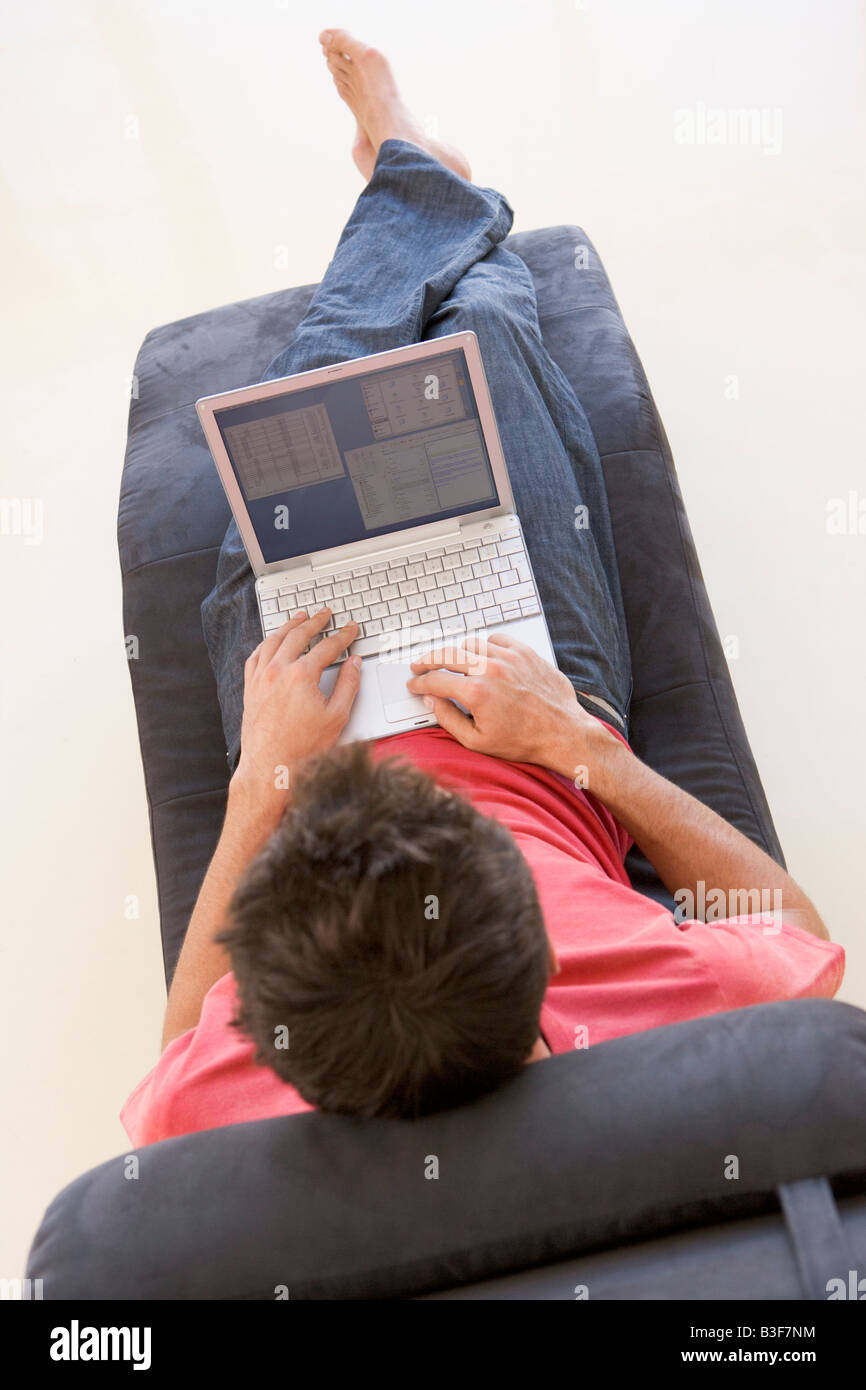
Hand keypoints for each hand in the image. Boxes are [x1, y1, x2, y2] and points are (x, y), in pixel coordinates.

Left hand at [231, 607, 361, 821]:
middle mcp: (278, 671)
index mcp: (301, 675)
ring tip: (298, 618)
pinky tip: (270, 642)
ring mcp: (261, 679)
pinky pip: (255, 657)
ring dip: (288, 626)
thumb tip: (354, 664)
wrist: (270, 767)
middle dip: (314, 622)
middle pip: (298, 636)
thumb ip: (348, 685)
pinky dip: (265, 644)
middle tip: (324, 613)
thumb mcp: (336, 717)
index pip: (327, 647)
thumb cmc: (302, 748)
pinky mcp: (251, 689)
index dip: (343, 635)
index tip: (351, 629)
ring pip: (274, 641)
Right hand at [406, 631, 606, 769]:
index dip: (419, 682)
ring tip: (451, 662)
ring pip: (471, 644)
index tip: (414, 684)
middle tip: (420, 666)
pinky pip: (496, 639)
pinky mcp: (525, 653)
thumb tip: (432, 700)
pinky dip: (484, 645)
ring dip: (456, 652)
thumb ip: (448, 718)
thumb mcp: (477, 740)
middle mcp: (491, 670)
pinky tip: (481, 655)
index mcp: (476, 692)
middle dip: (428, 661)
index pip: (435, 680)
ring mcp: (509, 658)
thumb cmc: (525, 740)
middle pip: (447, 655)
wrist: (562, 733)